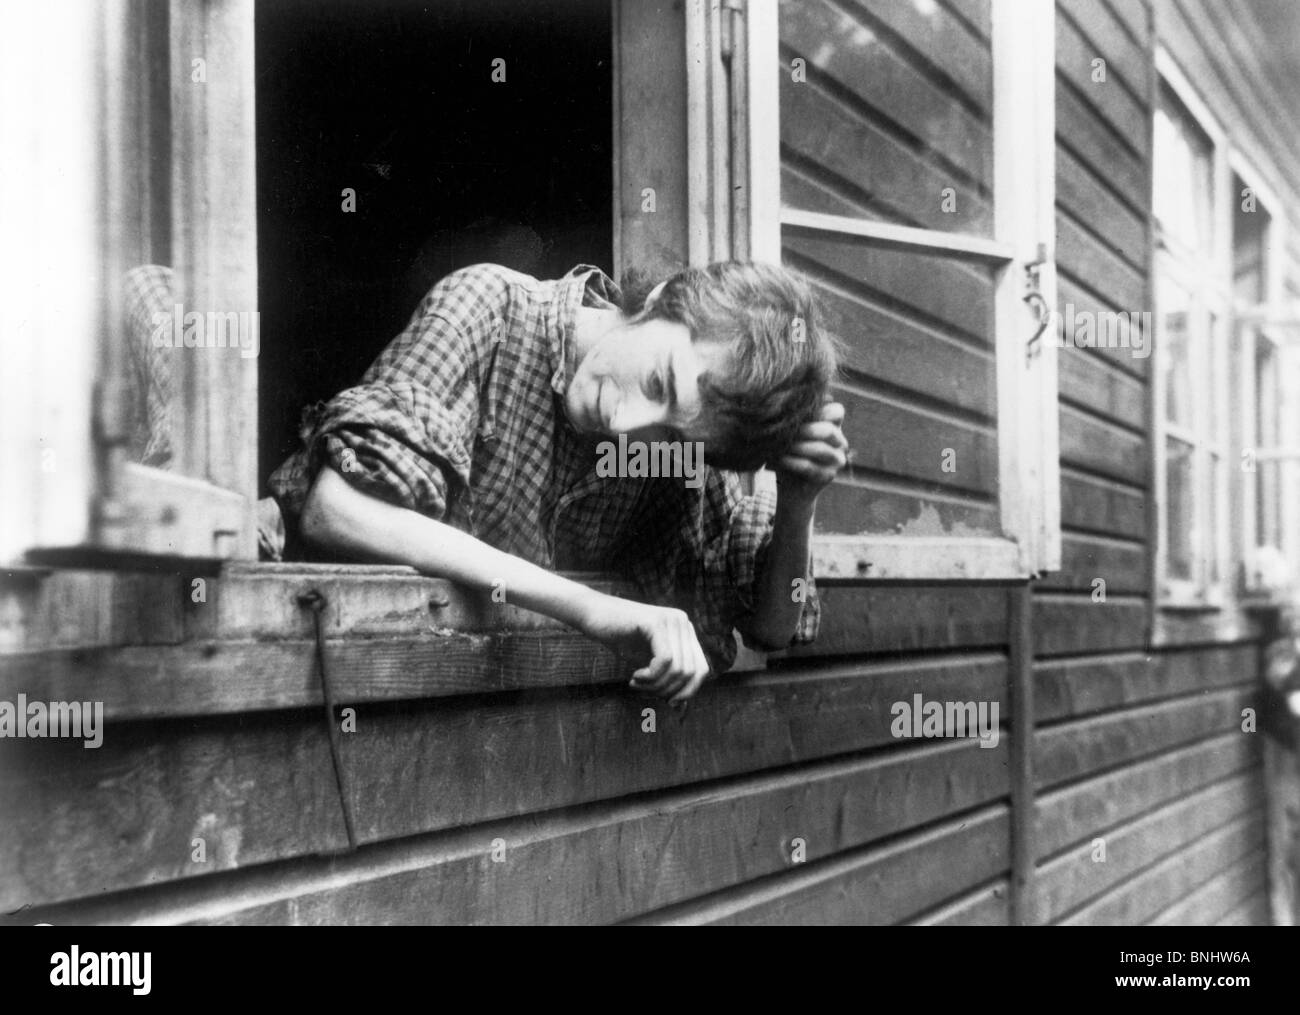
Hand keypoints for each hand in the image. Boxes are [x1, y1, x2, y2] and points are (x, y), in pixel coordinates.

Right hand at [578, 595, 710, 702]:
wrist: (592, 614)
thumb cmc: (619, 639)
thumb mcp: (647, 664)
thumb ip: (666, 680)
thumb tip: (681, 707)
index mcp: (685, 631)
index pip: (701, 669)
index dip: (687, 691)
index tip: (667, 703)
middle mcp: (683, 622)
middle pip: (692, 671)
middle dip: (668, 690)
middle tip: (644, 691)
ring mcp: (671, 620)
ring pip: (678, 669)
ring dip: (656, 685)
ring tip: (636, 683)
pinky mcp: (656, 622)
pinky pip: (665, 660)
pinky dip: (651, 676)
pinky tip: (635, 676)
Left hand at [773, 402, 848, 502]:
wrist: (789, 485)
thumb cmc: (788, 452)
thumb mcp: (790, 432)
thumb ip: (795, 419)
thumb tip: (786, 405)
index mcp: (833, 426)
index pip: (837, 411)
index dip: (820, 410)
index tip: (798, 415)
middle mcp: (839, 442)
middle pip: (829, 430)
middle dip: (806, 430)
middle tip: (787, 432)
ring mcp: (837, 460)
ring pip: (821, 449)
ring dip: (799, 447)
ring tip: (783, 446)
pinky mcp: (828, 476)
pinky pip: (811, 467)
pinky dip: (794, 462)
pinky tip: (782, 459)